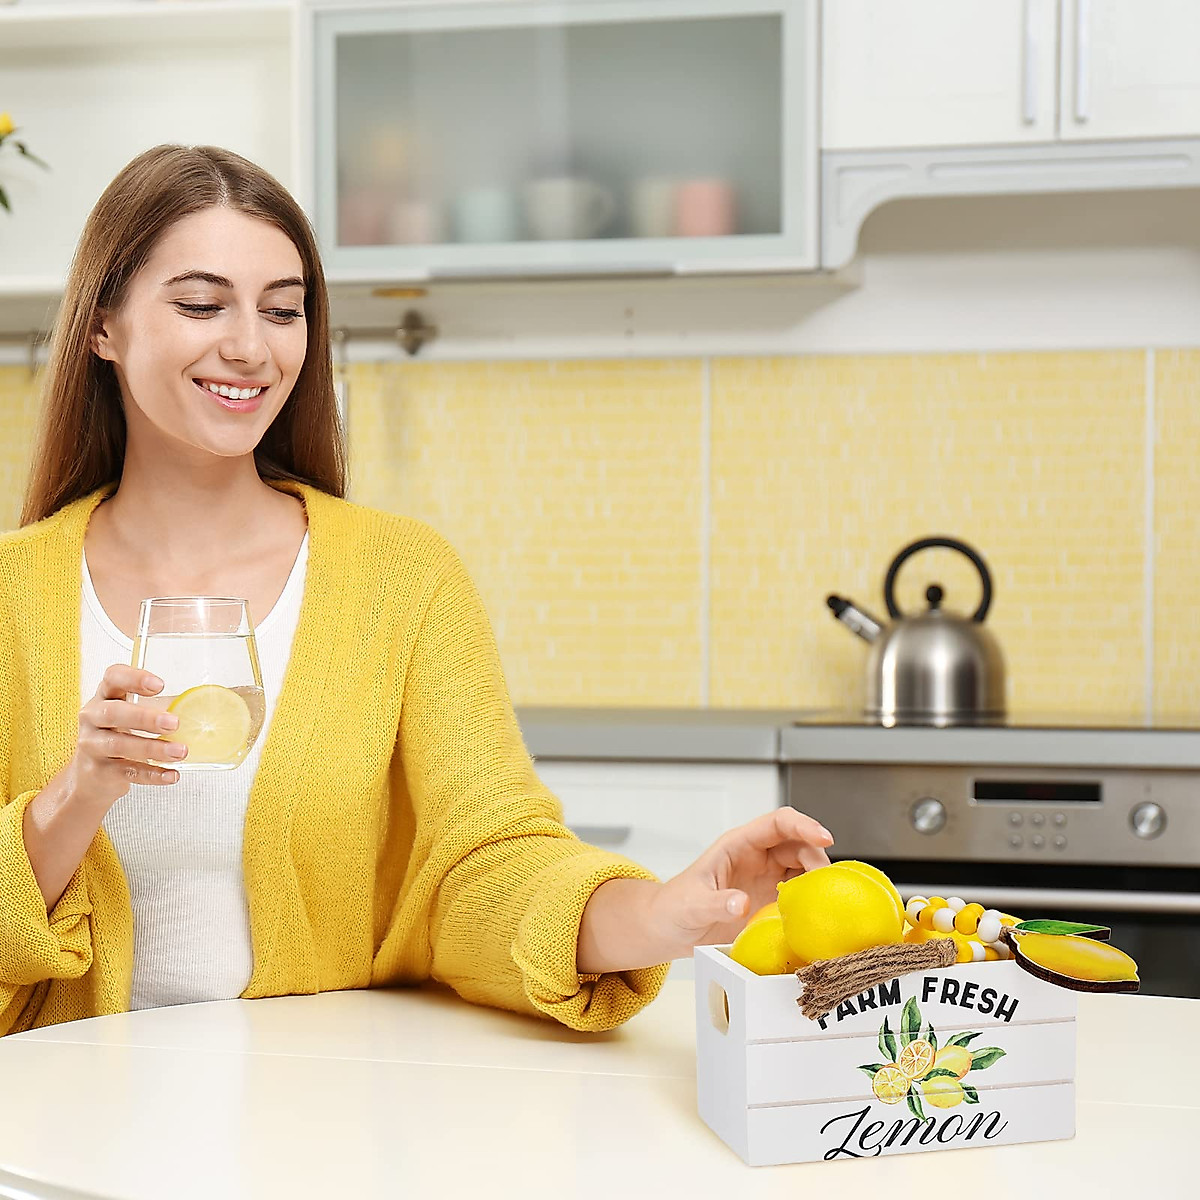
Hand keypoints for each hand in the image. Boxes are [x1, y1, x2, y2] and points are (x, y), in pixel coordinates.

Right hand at [66, 665, 188, 809]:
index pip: (112, 678)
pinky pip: (127, 772)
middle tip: (174, 723)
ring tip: (181, 751)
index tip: (158, 684)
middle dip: (145, 718)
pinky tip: (171, 775)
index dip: (133, 678)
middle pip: (113, 713)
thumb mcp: (138, 715)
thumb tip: (228, 694)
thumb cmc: (123, 735)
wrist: (92, 776)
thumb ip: (170, 705)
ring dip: (153, 749)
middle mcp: (93, 717)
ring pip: (120, 744)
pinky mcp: (99, 771)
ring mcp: (92, 745)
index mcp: (106, 696)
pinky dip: (152, 774)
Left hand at [647, 807, 833, 958]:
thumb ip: (715, 904)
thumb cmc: (676, 907)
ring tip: (824, 900)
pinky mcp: (772, 899)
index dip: (803, 825)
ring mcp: (767, 877)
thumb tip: (740, 903)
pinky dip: (812, 899)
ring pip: (804, 867)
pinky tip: (814, 914)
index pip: (777, 823)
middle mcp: (757, 856)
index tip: (824, 837)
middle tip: (826, 884)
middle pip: (798, 843)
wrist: (670, 928)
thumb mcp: (691, 906)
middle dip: (817, 857)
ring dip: (817, 879)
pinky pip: (801, 893)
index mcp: (738, 845)